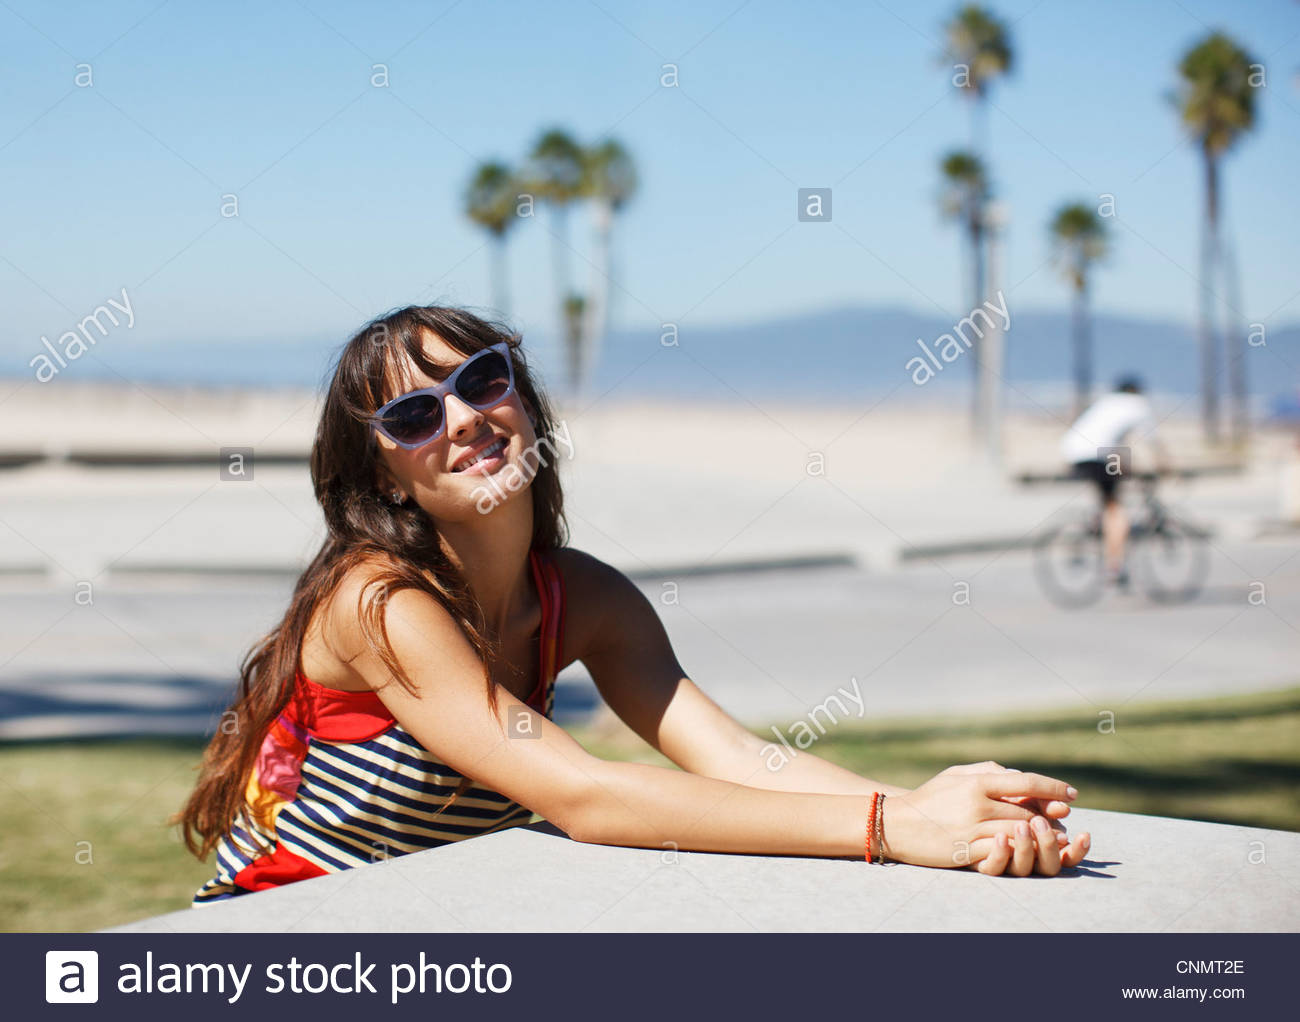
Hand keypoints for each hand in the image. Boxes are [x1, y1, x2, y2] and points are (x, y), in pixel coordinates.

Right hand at [885, 763, 1089, 873]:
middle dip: (1050, 817)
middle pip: (1027, 811)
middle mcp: (976, 804)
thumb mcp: (954, 776)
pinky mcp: (965, 851)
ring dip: (1041, 836)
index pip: (1024, 782)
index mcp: (976, 782)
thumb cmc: (928, 798)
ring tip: (1055, 837)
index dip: (1052, 788)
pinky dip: (1019, 851)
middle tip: (1064, 820)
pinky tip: (1028, 850)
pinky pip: (1001, 852)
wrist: (895, 824)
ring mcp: (971, 829)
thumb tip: (1016, 774)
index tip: (1071, 794)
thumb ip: (985, 771)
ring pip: (1019, 833)